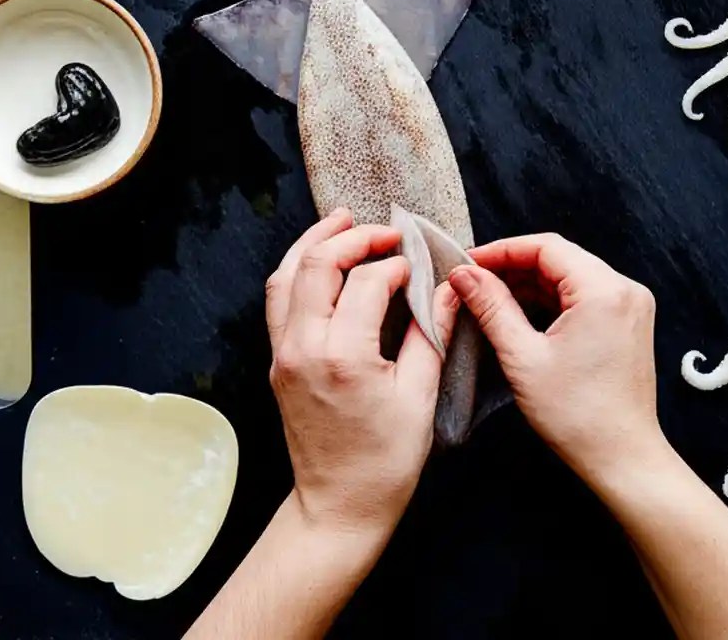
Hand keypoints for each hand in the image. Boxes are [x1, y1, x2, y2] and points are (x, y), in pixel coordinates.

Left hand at [266, 209, 455, 534]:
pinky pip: (280, 302)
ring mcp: (284, 354)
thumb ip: (432, 333)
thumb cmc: (385, 462)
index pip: (368, 282)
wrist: (339, 506)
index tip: (419, 267)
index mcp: (343, 355)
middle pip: (318, 264)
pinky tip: (321, 261)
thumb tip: (449, 286)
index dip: (397, 266)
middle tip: (384, 231)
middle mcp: (304, 347)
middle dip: (352, 237)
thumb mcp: (420, 397)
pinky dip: (298, 272)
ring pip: (286, 276)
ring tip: (341, 220)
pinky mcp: (278, 363)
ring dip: (314, 243)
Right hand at [448, 234, 665, 491]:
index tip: (468, 263)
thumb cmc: (576, 415)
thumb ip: (491, 307)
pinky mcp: (628, 324)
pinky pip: (584, 297)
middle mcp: (625, 290)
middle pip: (560, 259)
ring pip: (571, 277)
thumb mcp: (522, 357)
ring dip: (530, 283)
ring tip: (489, 298)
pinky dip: (551, 301)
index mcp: (604, 291)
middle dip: (513, 266)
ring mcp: (631, 307)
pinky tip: (520, 313)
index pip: (546, 247)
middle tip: (473, 282)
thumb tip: (464, 274)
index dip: (501, 250)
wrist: (622, 457)